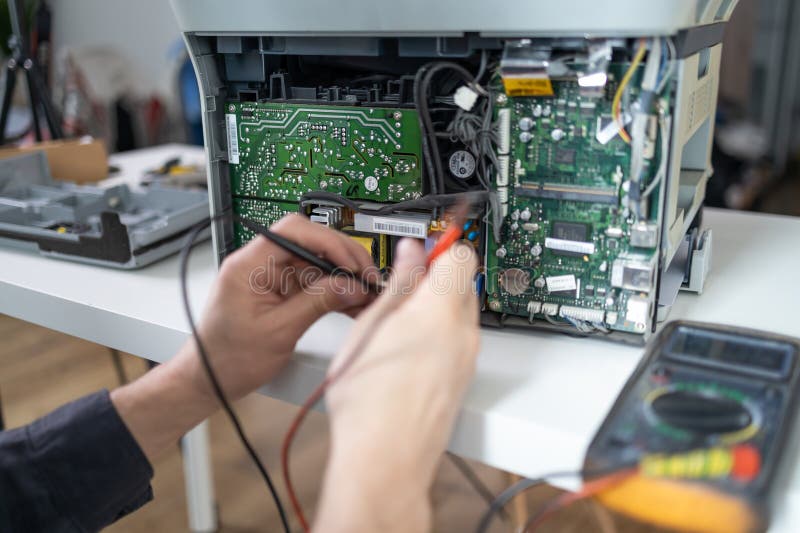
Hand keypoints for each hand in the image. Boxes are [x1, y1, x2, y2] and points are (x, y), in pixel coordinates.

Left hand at [174, 214, 375, 401]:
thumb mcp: (278, 332)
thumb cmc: (229, 359)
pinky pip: (315, 283)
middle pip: (310, 242)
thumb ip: (317, 303)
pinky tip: (355, 304)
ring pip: (317, 263)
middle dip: (343, 258)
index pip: (292, 231)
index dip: (327, 242)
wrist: (210, 380)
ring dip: (344, 277)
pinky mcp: (282, 292)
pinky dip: (336, 292)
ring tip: (368, 295)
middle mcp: (260, 264)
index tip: (351, 264)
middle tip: (368, 279)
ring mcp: (272, 277)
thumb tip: (352, 286)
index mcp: (248, 265)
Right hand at [316, 238, 479, 532]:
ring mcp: (467, 359)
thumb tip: (411, 253)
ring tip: (394, 324)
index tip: (423, 242)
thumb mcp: (370, 327)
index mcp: (441, 310)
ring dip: (435, 305)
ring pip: (460, 312)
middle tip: (399, 285)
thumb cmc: (369, 403)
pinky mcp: (462, 379)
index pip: (461, 253)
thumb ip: (398, 283)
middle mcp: (464, 333)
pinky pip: (457, 340)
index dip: (441, 243)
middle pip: (464, 281)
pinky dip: (437, 333)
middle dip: (435, 276)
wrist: (384, 460)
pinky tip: (404, 350)